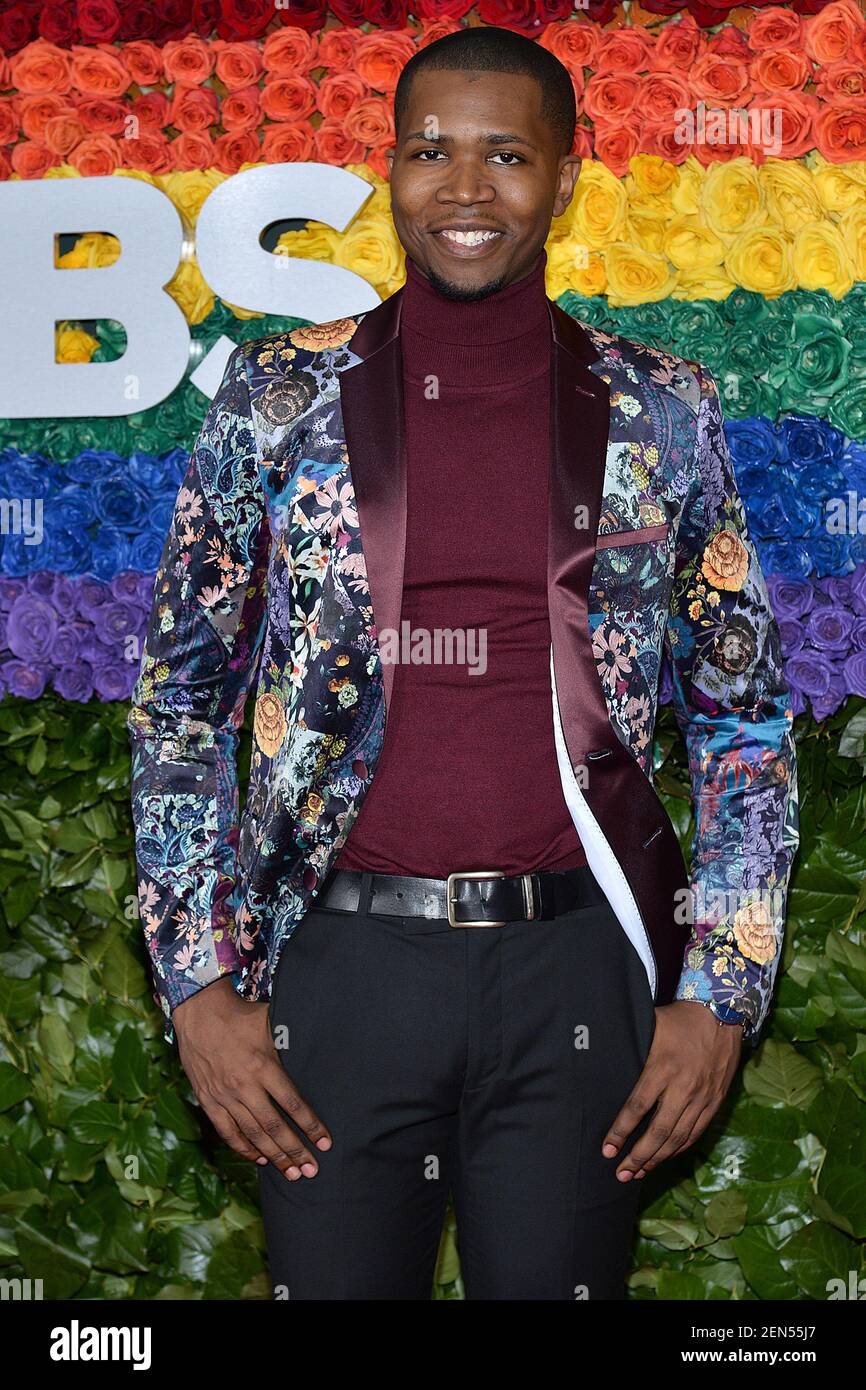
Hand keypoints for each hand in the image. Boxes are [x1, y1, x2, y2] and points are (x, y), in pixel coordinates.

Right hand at [173, 977, 331, 1180]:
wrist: (199, 1012)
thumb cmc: (241, 1016)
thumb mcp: (271, 1022)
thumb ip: (292, 1039)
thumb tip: (324, 1043)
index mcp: (263, 1065)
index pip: (292, 1103)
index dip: (311, 1125)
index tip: (325, 1143)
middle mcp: (244, 1085)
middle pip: (274, 1127)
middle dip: (295, 1151)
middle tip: (312, 1170)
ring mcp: (224, 1096)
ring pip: (252, 1134)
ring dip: (274, 1156)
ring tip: (292, 1173)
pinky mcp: (208, 1100)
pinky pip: (227, 1132)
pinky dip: (244, 1148)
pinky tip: (259, 1159)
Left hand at [601, 1000, 742, 1181]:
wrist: (721, 1014)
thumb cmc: (678, 1019)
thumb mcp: (650, 1027)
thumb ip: (631, 1048)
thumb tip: (598, 1057)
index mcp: (662, 1067)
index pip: (637, 1107)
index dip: (620, 1131)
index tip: (607, 1149)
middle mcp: (683, 1086)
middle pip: (658, 1131)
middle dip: (638, 1156)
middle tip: (620, 1173)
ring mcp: (701, 1096)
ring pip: (678, 1137)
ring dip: (657, 1158)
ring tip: (638, 1172)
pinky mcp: (715, 1101)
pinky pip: (696, 1132)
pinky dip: (679, 1149)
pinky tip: (664, 1157)